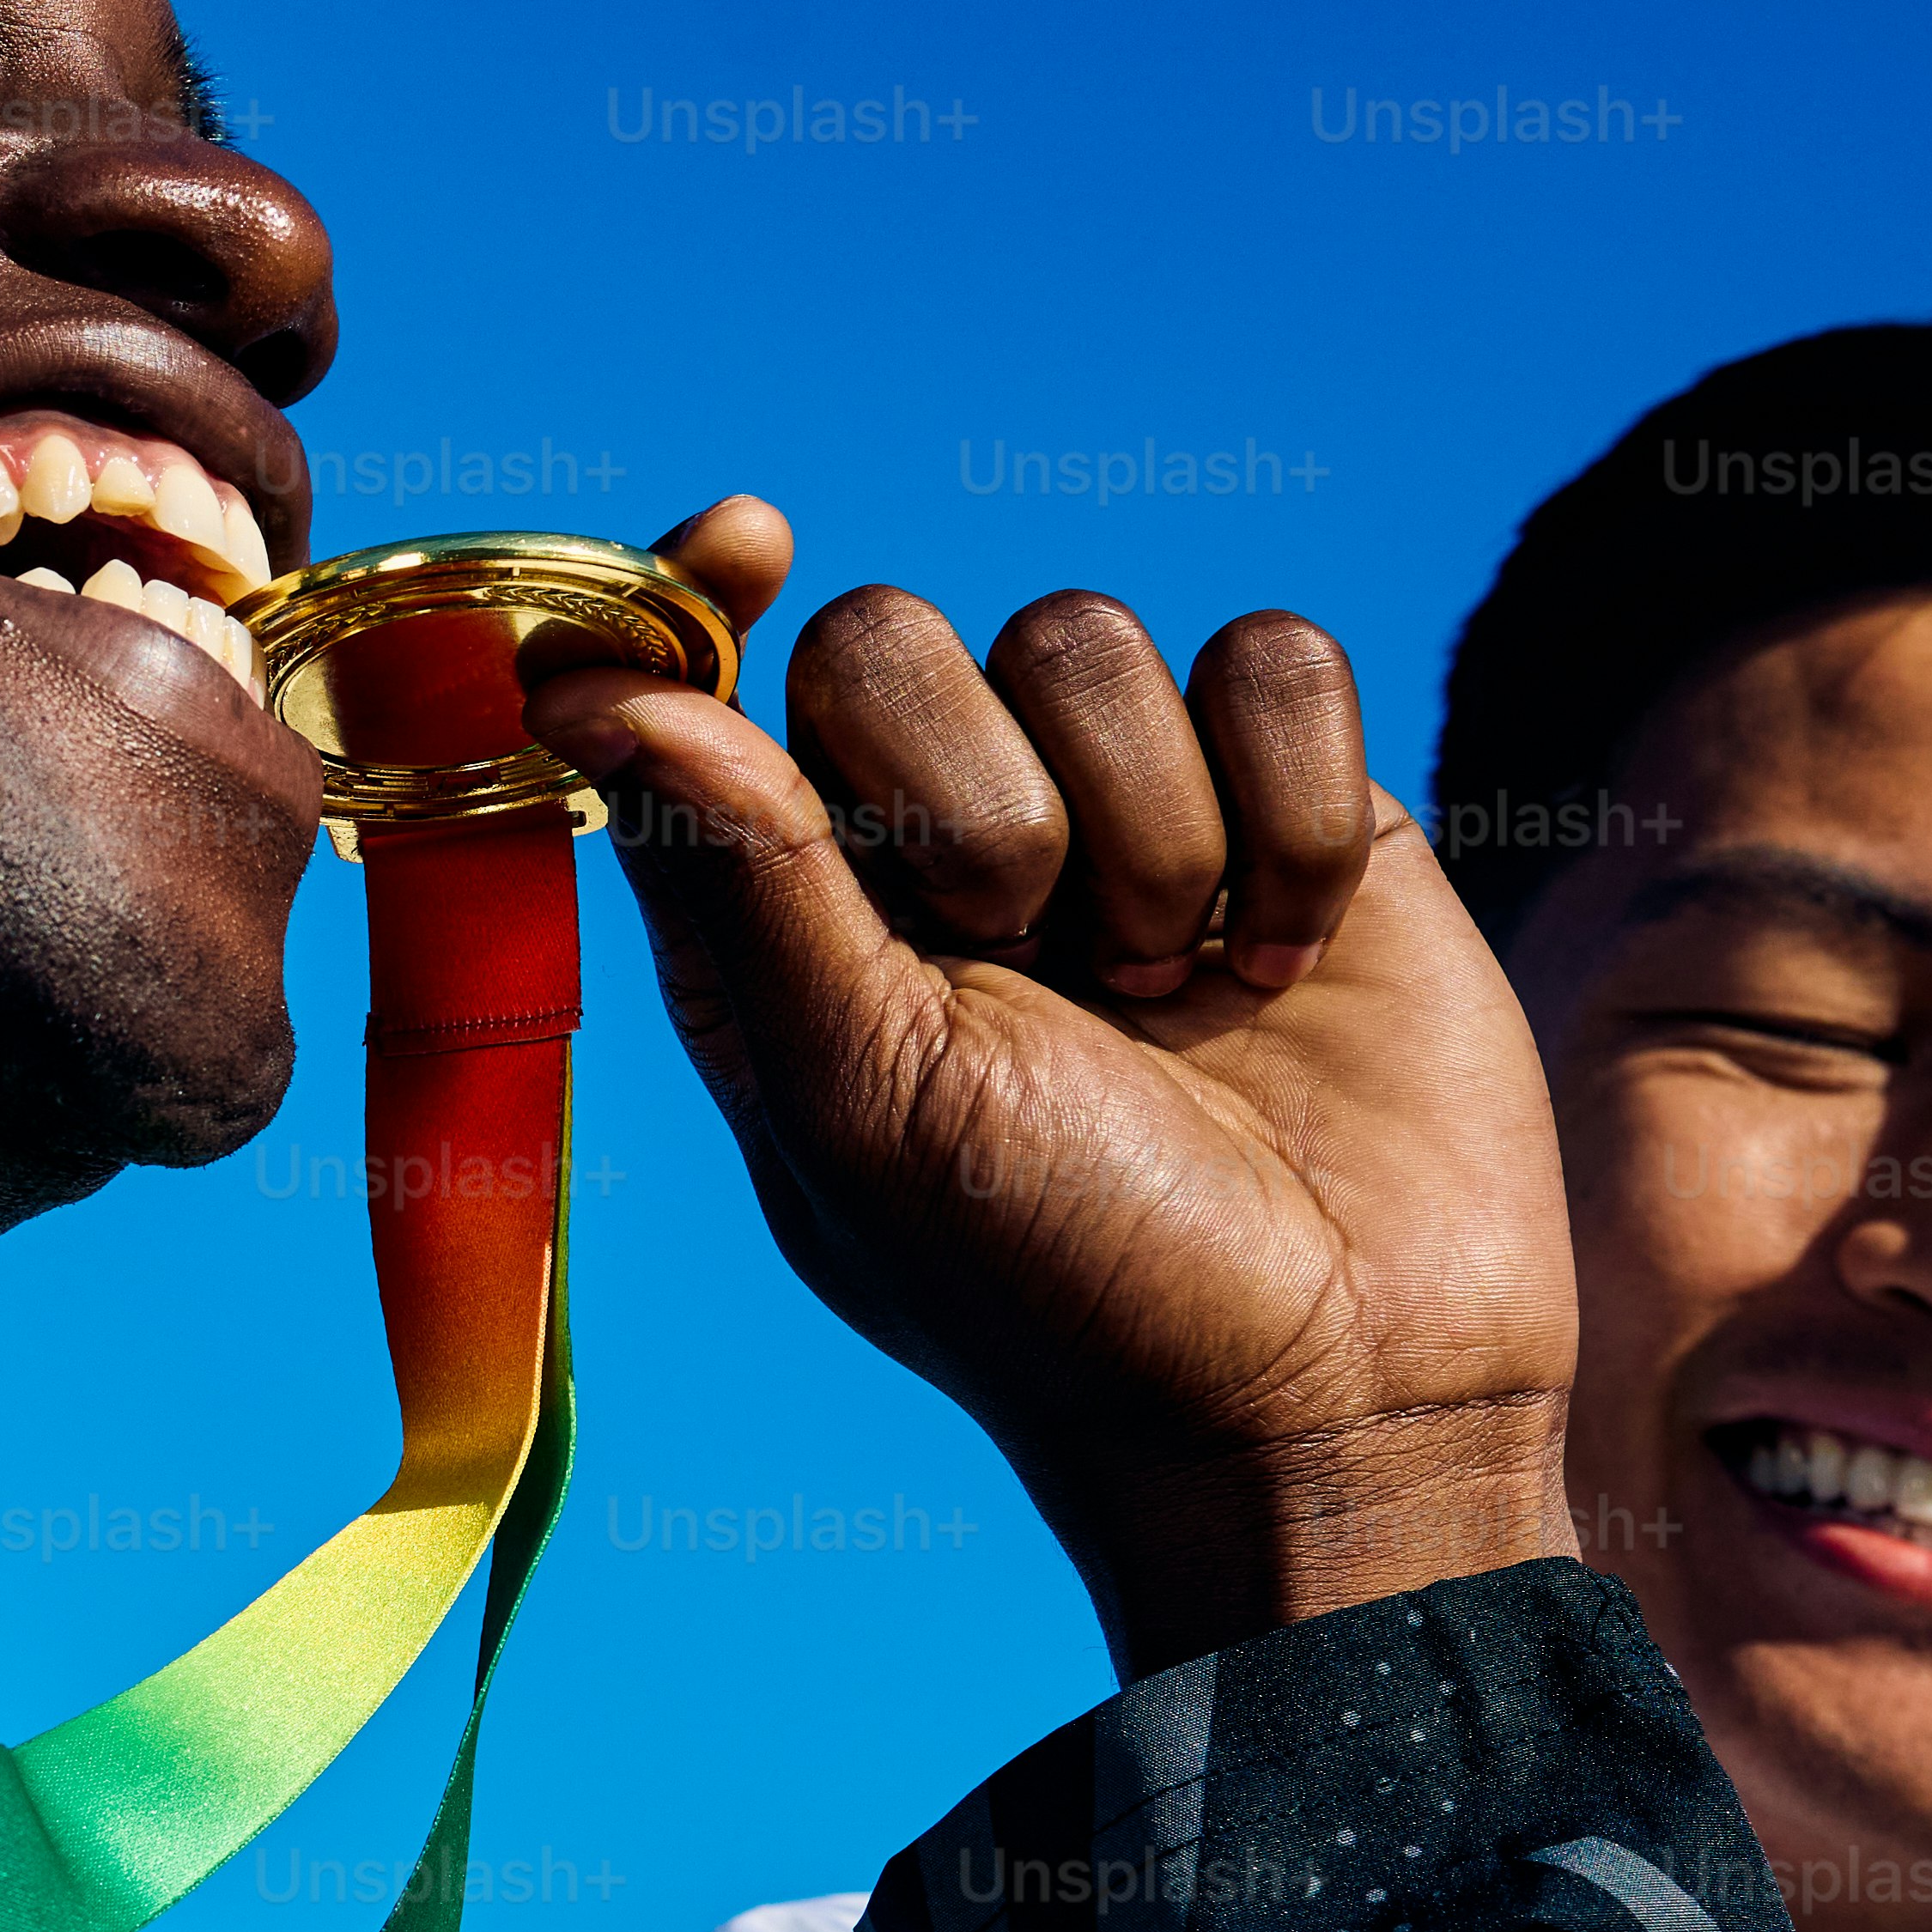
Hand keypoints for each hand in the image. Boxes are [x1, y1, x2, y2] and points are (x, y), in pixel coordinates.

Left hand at [535, 570, 1575, 1675]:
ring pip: (1089, 636)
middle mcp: (933, 849)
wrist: (1338, 1391)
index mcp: (778, 921)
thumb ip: (743, 879)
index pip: (701, 686)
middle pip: (893, 636)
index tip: (746, 540)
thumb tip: (593, 686)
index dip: (696, 598)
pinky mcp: (1297, 807)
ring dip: (1137, 823)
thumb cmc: (1067, 1285)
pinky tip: (1288, 952)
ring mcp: (1119, 815)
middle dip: (967, 794)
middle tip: (1028, 958)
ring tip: (1168, 986)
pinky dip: (1283, 801)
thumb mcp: (866, 1101)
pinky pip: (1271, 661)